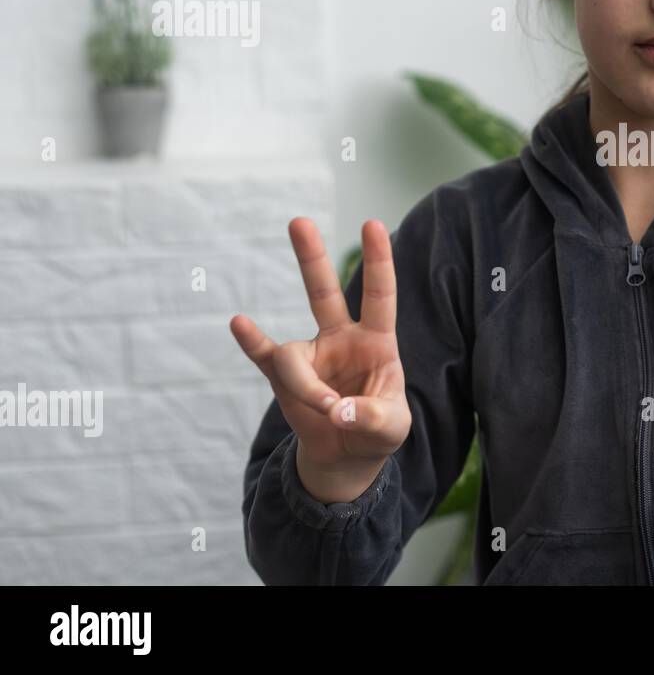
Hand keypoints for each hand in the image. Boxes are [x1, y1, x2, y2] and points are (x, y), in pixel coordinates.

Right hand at [230, 218, 411, 481]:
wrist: (347, 455)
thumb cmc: (378, 431)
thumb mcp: (391, 427)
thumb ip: (370, 416)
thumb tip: (336, 410)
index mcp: (376, 342)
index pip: (379, 294)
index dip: (378, 261)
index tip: (373, 223)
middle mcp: (341, 339)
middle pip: (323, 292)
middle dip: (311, 258)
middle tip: (298, 221)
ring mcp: (311, 355)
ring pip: (292, 358)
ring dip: (306, 388)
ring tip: (327, 411)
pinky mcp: (284, 378)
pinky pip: (263, 356)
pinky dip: (252, 342)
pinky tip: (239, 323)